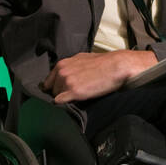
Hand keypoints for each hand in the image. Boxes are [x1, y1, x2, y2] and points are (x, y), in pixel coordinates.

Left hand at [40, 50, 157, 103]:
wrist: (116, 66)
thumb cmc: (102, 63)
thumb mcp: (81, 60)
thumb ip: (70, 67)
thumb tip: (64, 76)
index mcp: (62, 64)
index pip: (49, 81)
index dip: (56, 87)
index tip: (62, 91)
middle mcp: (61, 72)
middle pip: (52, 90)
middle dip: (61, 93)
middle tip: (76, 92)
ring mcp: (66, 82)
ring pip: (57, 97)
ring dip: (66, 98)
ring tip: (81, 94)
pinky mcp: (73, 92)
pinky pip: (61, 102)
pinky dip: (66, 104)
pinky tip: (76, 101)